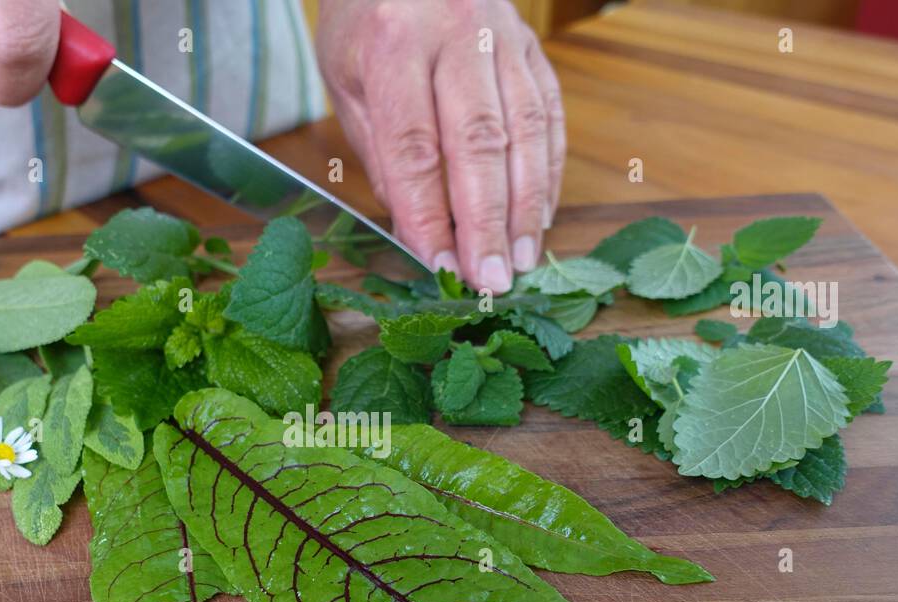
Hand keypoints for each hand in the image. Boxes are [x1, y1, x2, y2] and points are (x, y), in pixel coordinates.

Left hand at [316, 0, 565, 292]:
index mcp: (395, 43)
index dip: (429, 213)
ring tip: (522, 260)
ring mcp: (503, 35)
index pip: (415, 145)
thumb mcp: (348, 81)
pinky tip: (540, 217)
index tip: (438, 266)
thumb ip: (383, 153)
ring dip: (526, 205)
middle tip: (490, 280)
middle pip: (478, 142)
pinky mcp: (532, 46)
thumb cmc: (367, 25)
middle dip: (486, 221)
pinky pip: (549, 114)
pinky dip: (547, 171)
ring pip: (525, 130)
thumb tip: (420, 229)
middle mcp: (456, 33)